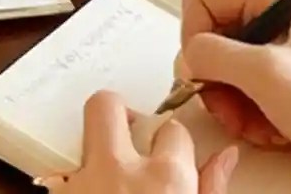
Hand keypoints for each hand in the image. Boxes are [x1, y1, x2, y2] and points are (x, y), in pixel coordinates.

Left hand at [39, 90, 237, 193]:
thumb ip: (210, 187)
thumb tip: (224, 158)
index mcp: (165, 180)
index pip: (173, 131)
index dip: (174, 142)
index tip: (174, 155)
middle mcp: (116, 172)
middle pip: (106, 105)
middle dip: (117, 110)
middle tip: (128, 131)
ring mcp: (78, 184)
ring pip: (80, 143)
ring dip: (97, 154)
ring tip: (113, 181)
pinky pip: (66, 176)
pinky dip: (82, 182)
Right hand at [179, 0, 290, 192]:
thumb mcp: (268, 73)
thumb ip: (214, 55)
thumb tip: (184, 58)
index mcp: (276, 1)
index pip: (203, 3)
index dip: (195, 38)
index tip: (204, 69)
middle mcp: (273, 23)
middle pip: (209, 41)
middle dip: (215, 80)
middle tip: (229, 104)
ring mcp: (276, 56)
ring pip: (220, 73)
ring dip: (230, 105)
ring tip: (254, 122)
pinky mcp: (279, 86)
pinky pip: (239, 96)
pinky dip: (247, 118)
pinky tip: (271, 129)